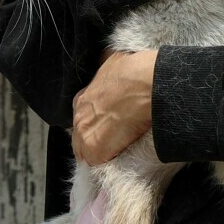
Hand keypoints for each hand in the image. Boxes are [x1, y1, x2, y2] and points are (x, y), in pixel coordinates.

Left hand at [72, 50, 156, 164]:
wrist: (144, 84)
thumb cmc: (133, 72)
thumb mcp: (112, 62)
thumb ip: (105, 68)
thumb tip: (108, 61)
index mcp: (82, 98)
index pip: (81, 117)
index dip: (93, 123)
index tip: (105, 125)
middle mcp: (78, 116)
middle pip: (79, 137)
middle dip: (93, 140)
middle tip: (111, 142)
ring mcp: (84, 134)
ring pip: (84, 153)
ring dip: (99, 152)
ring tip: (116, 152)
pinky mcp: (94, 150)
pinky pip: (97, 162)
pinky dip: (107, 161)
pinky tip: (119, 157)